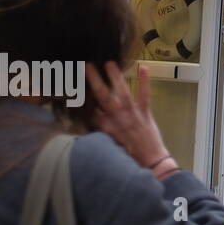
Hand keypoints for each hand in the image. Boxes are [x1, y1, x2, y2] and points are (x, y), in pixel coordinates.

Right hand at [86, 62, 177, 178]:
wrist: (148, 161)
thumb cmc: (127, 153)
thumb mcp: (107, 141)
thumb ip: (100, 126)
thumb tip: (93, 112)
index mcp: (103, 126)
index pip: (90, 107)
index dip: (83, 94)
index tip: (75, 81)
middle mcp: (115, 119)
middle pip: (102, 96)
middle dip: (94, 80)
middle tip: (87, 65)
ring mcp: (131, 115)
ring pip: (122, 92)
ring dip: (116, 77)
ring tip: (109, 63)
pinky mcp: (145, 113)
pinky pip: (144, 95)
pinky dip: (144, 81)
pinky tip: (144, 67)